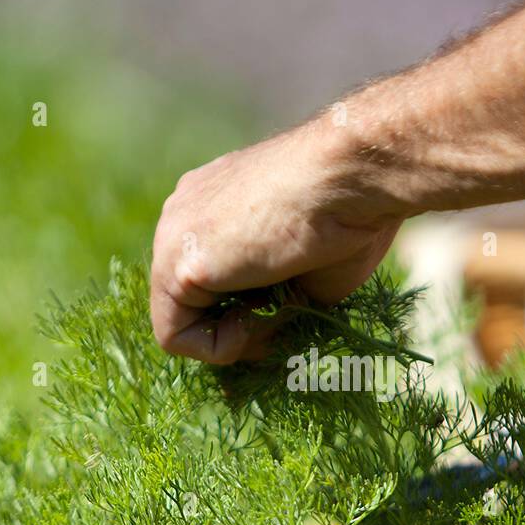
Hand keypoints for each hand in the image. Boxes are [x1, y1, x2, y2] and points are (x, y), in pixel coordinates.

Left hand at [150, 121, 404, 363]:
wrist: (351, 177)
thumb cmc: (349, 213)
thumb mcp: (308, 265)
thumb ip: (276, 294)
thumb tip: (270, 328)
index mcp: (214, 203)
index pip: (208, 275)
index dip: (249, 307)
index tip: (291, 304)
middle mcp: (183, 213)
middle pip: (189, 299)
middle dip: (239, 324)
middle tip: (287, 315)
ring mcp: (172, 235)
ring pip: (178, 320)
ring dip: (235, 336)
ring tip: (278, 312)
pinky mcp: (176, 265)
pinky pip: (174, 335)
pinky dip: (219, 346)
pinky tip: (255, 318)